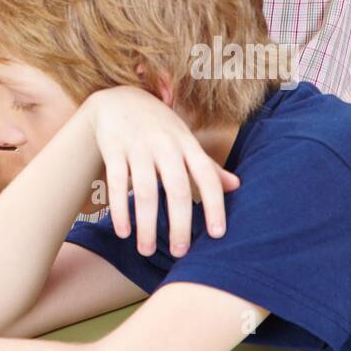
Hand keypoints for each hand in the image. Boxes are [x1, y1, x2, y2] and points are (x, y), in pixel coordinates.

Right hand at [80, 87, 240, 256]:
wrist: (118, 98)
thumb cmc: (159, 126)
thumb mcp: (185, 140)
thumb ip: (207, 165)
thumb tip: (237, 186)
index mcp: (186, 143)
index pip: (206, 176)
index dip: (214, 205)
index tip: (217, 234)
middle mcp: (164, 144)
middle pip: (176, 188)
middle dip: (180, 224)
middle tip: (180, 253)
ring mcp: (137, 145)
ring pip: (144, 190)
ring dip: (146, 224)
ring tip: (147, 250)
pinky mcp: (113, 148)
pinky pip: (116, 183)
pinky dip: (119, 210)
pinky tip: (123, 232)